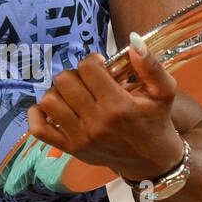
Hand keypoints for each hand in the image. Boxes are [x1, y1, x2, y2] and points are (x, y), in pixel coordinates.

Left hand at [26, 36, 184, 179]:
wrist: (151, 161)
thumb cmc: (156, 121)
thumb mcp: (164, 92)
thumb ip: (151, 66)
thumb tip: (134, 40)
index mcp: (118, 106)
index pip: (87, 69)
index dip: (92, 61)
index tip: (101, 67)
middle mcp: (96, 123)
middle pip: (64, 82)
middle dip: (75, 75)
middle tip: (88, 81)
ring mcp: (80, 138)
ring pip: (49, 101)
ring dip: (58, 92)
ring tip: (74, 95)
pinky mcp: (70, 149)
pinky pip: (38, 129)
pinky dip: (38, 114)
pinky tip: (54, 108)